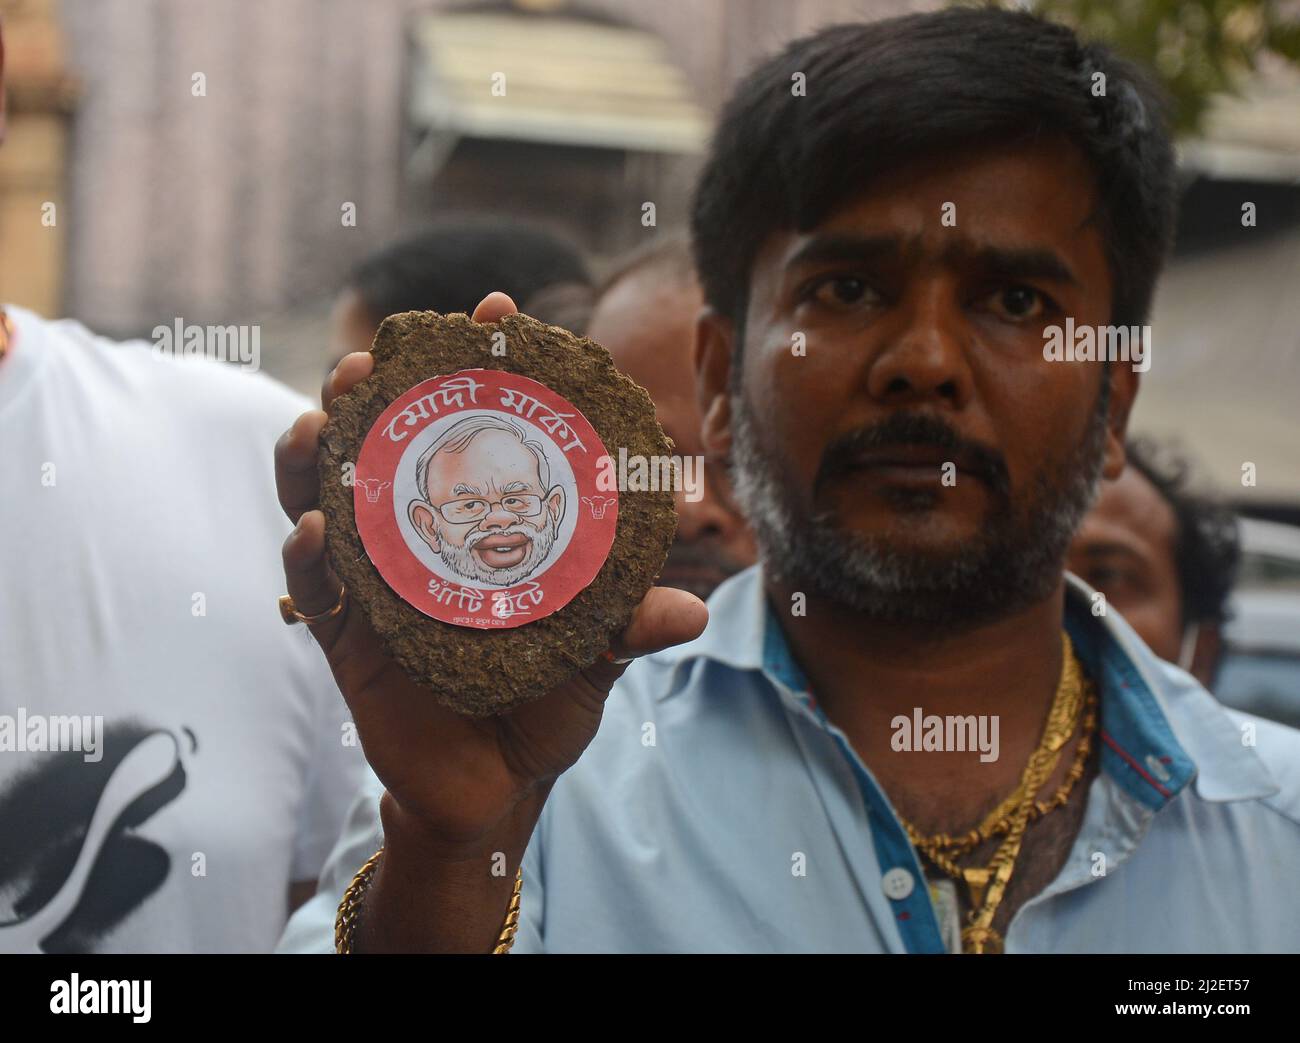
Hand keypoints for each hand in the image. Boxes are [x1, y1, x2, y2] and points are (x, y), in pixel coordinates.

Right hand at [274, 292, 707, 860]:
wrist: (498, 787)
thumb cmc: (547, 703)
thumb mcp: (594, 658)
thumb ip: (626, 629)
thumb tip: (691, 611)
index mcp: (483, 526)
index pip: (479, 430)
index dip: (482, 368)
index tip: (498, 310)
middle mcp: (423, 541)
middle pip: (386, 450)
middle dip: (371, 398)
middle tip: (367, 360)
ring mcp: (379, 584)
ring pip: (331, 504)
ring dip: (317, 458)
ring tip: (319, 421)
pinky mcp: (348, 640)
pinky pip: (318, 591)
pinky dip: (310, 558)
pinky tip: (313, 529)